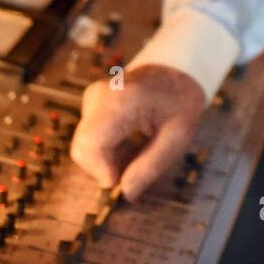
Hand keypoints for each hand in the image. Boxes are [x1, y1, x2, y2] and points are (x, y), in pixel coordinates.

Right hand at [70, 63, 204, 200]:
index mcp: (122, 100)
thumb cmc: (180, 100)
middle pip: (83, 150)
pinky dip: (108, 151)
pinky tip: (130, 144)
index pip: (90, 146)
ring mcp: (92, 98)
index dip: (101, 171)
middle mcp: (99, 96)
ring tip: (139, 151)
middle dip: (106, 168)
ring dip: (109, 160)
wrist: (175, 70)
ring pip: (85, 148)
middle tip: (137, 166)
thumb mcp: (178, 136)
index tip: (123, 180)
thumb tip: (126, 193)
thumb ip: (151, 166)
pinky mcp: (90, 104)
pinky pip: (89, 140)